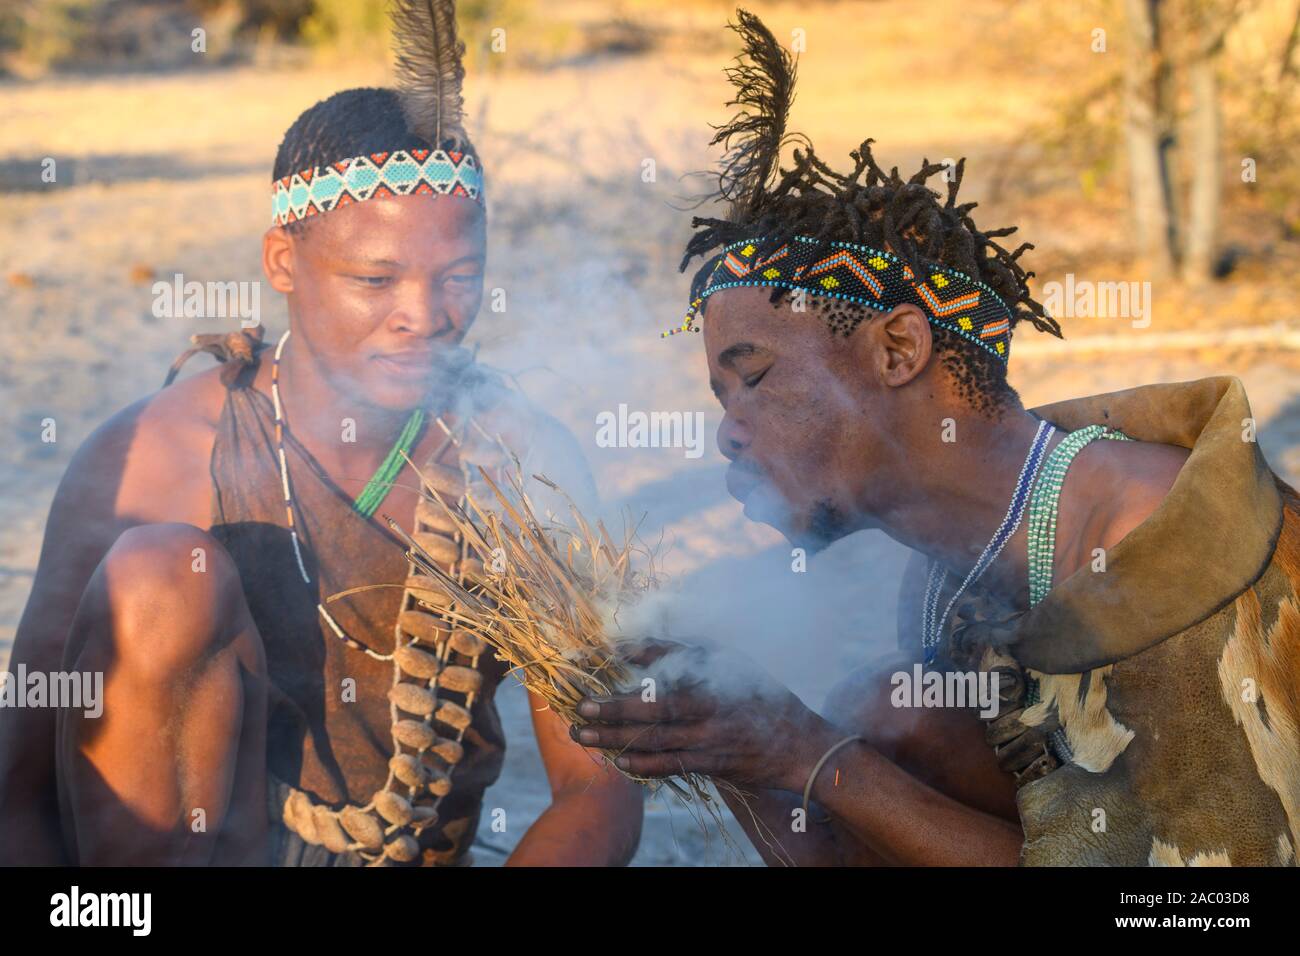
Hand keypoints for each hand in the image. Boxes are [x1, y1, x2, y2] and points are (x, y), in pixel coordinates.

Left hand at [569, 639, 830, 790]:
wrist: (800, 745)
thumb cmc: (759, 695)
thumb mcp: (727, 662)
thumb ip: (679, 652)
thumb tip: (629, 648)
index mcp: (714, 675)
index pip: (665, 665)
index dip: (630, 662)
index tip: (595, 664)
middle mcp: (711, 706)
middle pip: (654, 707)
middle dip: (613, 708)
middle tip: (580, 708)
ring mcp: (711, 738)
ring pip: (656, 739)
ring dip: (616, 738)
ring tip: (583, 736)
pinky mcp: (713, 765)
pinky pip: (673, 765)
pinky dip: (646, 764)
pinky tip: (620, 761)